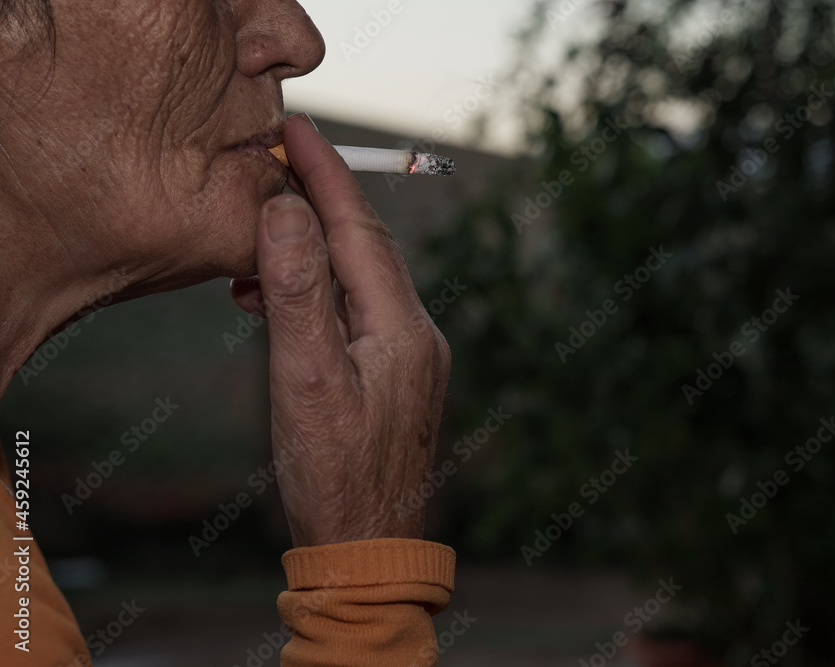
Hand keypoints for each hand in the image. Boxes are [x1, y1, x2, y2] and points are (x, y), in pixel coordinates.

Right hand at [230, 113, 450, 546]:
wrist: (369, 547)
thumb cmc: (335, 475)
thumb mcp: (307, 382)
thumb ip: (299, 295)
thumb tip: (286, 212)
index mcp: (402, 327)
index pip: (360, 230)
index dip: (325, 176)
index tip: (295, 128)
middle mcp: (418, 331)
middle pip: (367, 246)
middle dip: (321, 200)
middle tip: (273, 163)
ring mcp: (411, 353)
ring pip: (362, 277)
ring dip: (314, 250)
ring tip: (255, 248)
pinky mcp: (397, 373)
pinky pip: (360, 310)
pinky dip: (321, 292)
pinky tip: (282, 302)